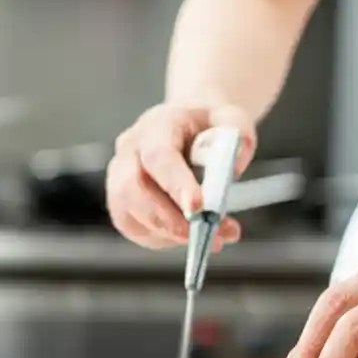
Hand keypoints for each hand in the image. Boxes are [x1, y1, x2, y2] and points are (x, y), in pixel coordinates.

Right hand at [106, 103, 256, 248]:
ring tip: (207, 237)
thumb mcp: (232, 119)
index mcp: (158, 124)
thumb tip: (234, 166)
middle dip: (167, 220)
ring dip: (166, 234)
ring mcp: (119, 174)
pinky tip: (186, 235)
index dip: (175, 185)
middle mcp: (130, 148)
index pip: (158, 156)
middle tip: (204, 236)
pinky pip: (131, 227)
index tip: (199, 209)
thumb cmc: (208, 125)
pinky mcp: (120, 200)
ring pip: (126, 213)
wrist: (189, 126)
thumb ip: (238, 134)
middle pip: (131, 189)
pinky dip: (160, 239)